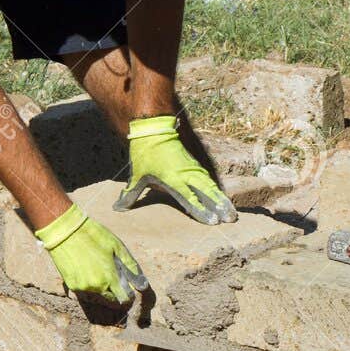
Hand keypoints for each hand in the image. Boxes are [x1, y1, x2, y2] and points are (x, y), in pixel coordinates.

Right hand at [36, 204, 147, 302]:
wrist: (64, 231)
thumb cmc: (92, 235)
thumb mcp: (116, 246)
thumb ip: (130, 266)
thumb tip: (142, 284)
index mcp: (109, 277)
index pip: (124, 298)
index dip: (128, 293)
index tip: (127, 286)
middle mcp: (96, 287)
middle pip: (111, 298)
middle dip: (114, 289)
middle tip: (110, 272)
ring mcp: (82, 287)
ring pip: (98, 293)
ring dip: (100, 285)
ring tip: (95, 266)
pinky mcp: (71, 285)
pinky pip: (85, 288)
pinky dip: (87, 282)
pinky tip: (84, 266)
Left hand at [115, 115, 237, 224]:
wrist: (154, 129)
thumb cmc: (145, 153)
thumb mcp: (137, 175)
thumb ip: (130, 194)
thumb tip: (117, 209)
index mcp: (173, 179)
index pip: (190, 199)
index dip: (202, 211)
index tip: (213, 221)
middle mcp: (186, 174)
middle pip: (207, 193)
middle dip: (219, 206)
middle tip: (231, 219)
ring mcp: (192, 168)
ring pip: (211, 186)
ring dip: (221, 199)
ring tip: (232, 213)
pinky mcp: (194, 164)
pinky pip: (208, 178)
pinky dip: (217, 189)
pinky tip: (223, 197)